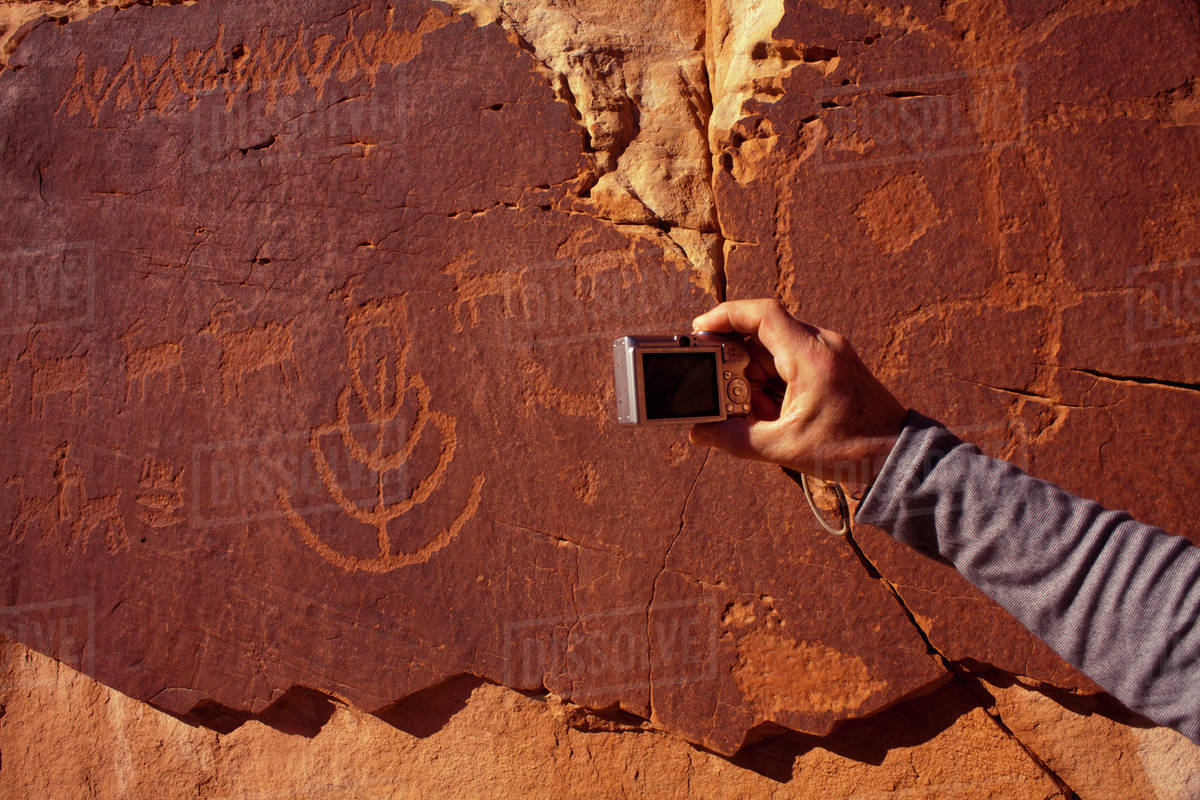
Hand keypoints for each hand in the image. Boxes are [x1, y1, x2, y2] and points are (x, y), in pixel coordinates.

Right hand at [689, 299, 906, 491]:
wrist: (898, 456)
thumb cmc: (851, 450)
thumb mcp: (785, 448)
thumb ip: (735, 439)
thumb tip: (699, 434)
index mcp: (811, 357)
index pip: (762, 314)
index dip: (726, 315)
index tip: (700, 329)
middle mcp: (822, 345)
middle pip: (763, 334)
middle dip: (736, 362)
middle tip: (721, 392)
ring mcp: (830, 352)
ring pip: (774, 349)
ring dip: (754, 377)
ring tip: (752, 413)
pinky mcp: (832, 364)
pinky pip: (790, 361)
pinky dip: (772, 382)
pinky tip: (770, 412)